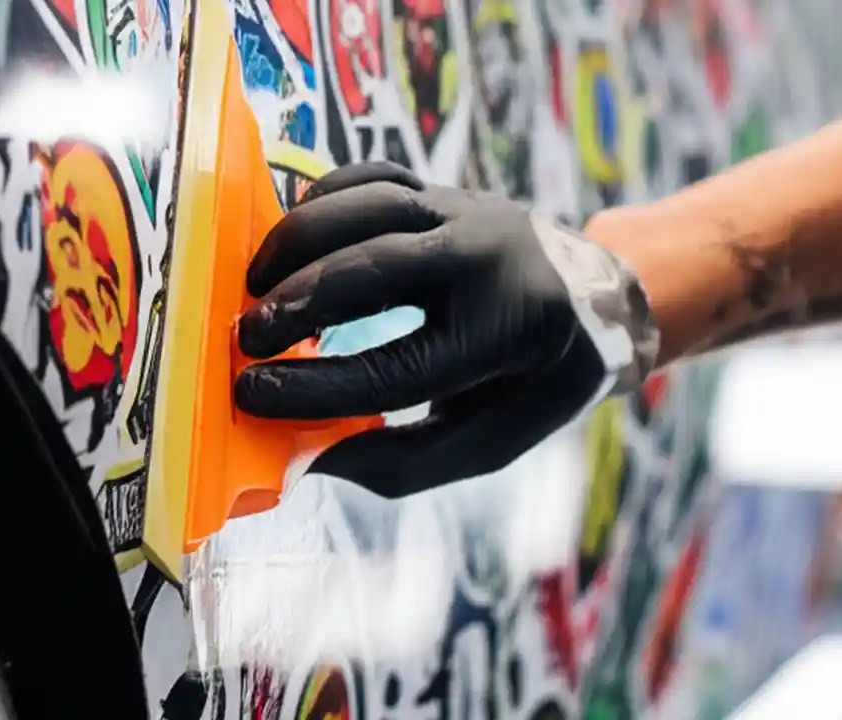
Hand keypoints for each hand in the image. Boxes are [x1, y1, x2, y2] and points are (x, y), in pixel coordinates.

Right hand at [234, 162, 658, 496]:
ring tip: (253, 284)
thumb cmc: (532, 383)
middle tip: (245, 338)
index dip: (314, 387)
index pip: (393, 369)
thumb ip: (400, 459)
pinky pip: (373, 177)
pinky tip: (290, 238)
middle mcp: (488, 261)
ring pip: (369, 206)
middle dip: (298, 302)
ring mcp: (466, 211)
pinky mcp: (444, 187)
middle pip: (375, 269)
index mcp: (506, 336)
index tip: (249, 394)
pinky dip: (322, 200)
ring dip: (298, 242)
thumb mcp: (486, 441)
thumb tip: (302, 456)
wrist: (597, 301)